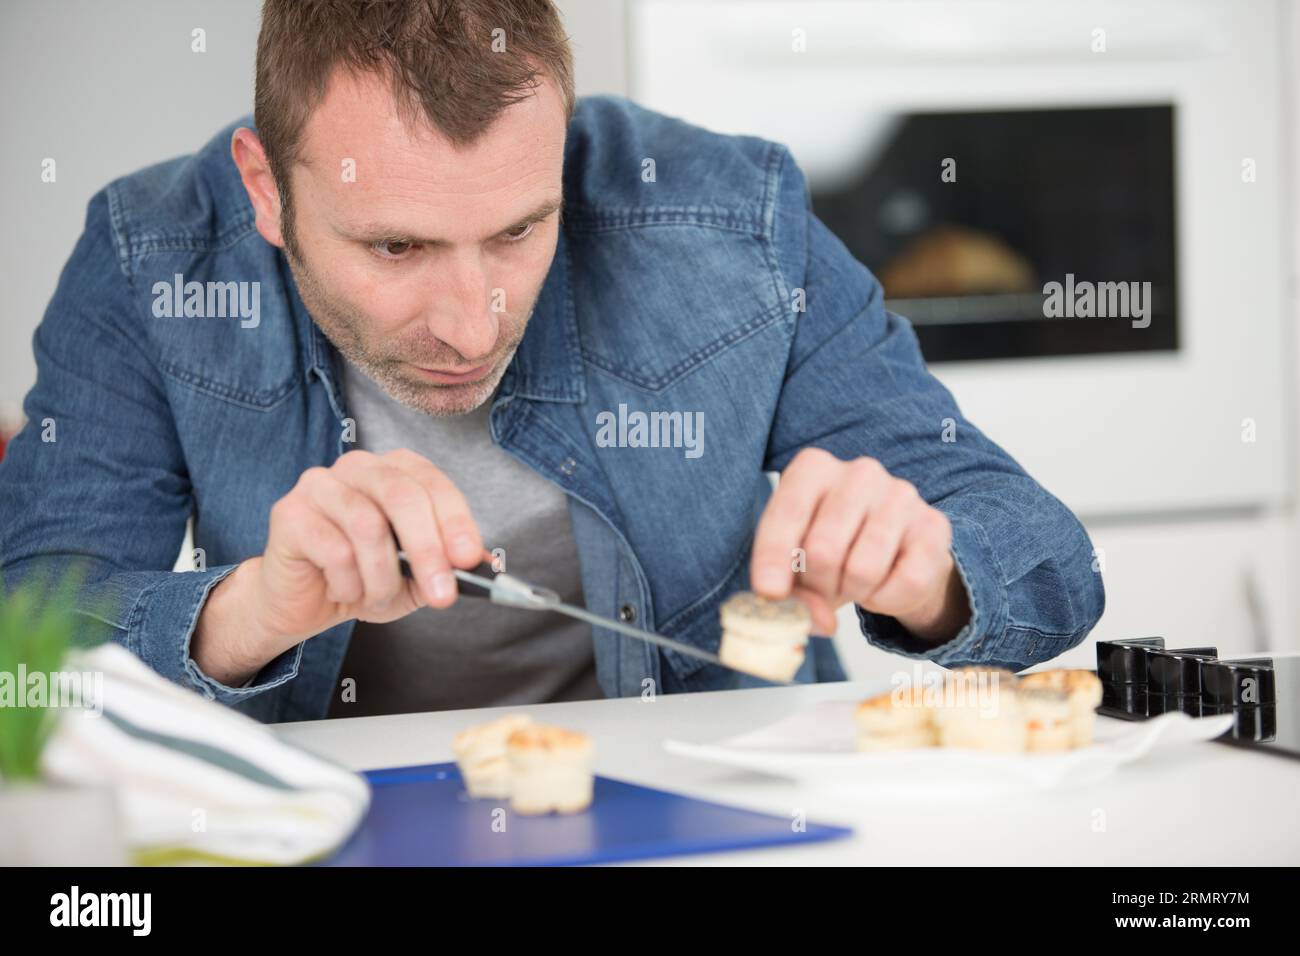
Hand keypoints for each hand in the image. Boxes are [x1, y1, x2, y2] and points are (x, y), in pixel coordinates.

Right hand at [195, 449, 484, 681]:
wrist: (305, 602)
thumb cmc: (364, 578)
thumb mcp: (417, 576)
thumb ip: (449, 564)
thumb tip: (486, 564)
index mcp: (395, 470)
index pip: (433, 484)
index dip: (455, 521)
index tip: (469, 559)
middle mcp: (358, 467)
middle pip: (402, 496)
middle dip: (428, 550)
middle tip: (441, 595)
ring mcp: (320, 485)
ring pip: (367, 526)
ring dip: (381, 577)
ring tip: (377, 598)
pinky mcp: (289, 513)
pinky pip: (333, 550)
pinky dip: (348, 584)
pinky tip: (343, 591)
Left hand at [750, 448, 968, 641]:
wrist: (894, 554)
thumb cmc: (833, 552)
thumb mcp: (796, 565)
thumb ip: (793, 594)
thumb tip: (819, 620)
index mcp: (813, 468)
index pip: (785, 514)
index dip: (772, 559)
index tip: (769, 592)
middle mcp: (859, 472)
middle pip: (823, 550)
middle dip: (818, 586)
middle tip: (824, 587)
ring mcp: (901, 495)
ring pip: (863, 570)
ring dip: (853, 593)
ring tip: (854, 581)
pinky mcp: (934, 526)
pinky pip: (903, 584)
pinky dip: (886, 600)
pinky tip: (883, 583)